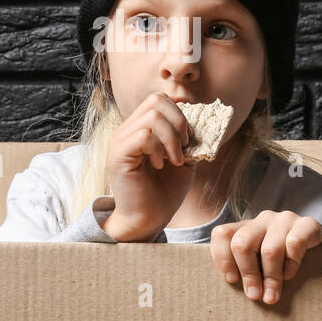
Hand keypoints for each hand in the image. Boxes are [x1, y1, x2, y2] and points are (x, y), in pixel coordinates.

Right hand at [101, 91, 197, 241]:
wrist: (148, 220)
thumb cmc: (163, 193)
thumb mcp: (184, 161)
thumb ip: (188, 140)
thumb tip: (203, 122)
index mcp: (141, 128)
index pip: (161, 100)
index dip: (181, 115)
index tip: (188, 142)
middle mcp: (127, 130)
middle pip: (157, 100)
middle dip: (179, 123)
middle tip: (183, 149)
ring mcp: (120, 140)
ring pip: (152, 116)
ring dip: (171, 138)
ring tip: (173, 160)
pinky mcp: (118, 154)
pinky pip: (143, 135)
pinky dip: (159, 148)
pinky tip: (160, 165)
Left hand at [210, 210, 321, 304]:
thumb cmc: (283, 266)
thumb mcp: (260, 267)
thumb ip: (246, 272)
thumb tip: (237, 292)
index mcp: (246, 228)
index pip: (222, 234)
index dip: (223, 258)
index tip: (232, 281)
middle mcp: (263, 220)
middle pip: (242, 243)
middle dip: (248, 274)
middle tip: (255, 296)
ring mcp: (285, 219)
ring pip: (269, 249)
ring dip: (271, 278)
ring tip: (272, 296)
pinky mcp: (308, 224)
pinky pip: (294, 243)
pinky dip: (291, 264)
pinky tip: (291, 274)